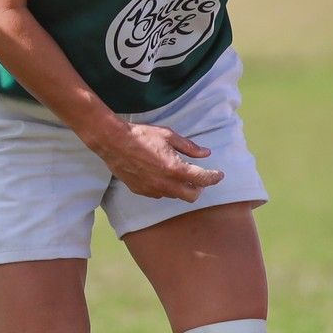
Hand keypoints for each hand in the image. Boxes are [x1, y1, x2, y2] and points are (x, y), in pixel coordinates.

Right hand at [90, 122, 224, 200]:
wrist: (114, 142)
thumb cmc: (142, 136)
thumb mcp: (169, 136)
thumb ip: (189, 147)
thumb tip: (206, 153)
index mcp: (175, 168)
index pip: (202, 179)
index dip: (214, 177)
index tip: (219, 175)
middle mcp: (165, 183)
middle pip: (192, 196)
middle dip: (199, 188)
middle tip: (199, 177)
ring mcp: (152, 190)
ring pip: (175, 196)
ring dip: (181, 187)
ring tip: (177, 174)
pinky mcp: (141, 191)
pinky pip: (159, 194)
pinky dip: (165, 187)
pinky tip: (160, 175)